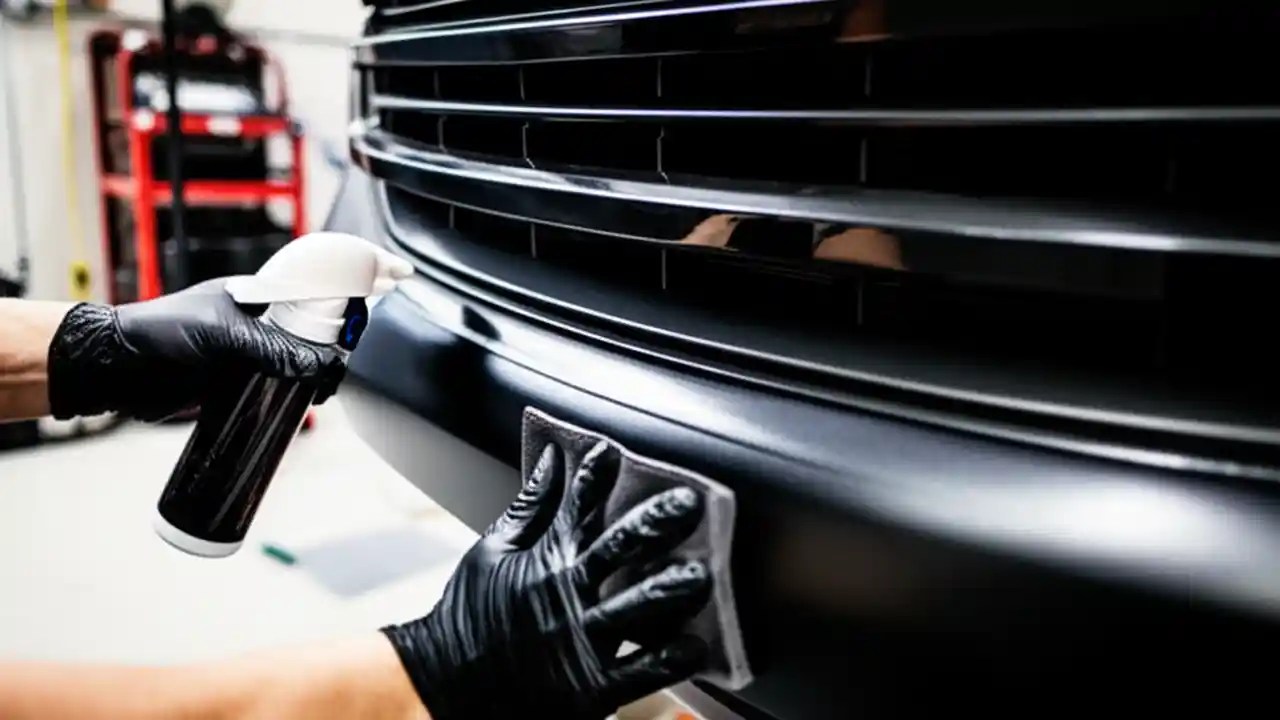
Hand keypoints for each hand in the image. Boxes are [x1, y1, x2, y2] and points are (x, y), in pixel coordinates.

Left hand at [47, 278, 344, 420]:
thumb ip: (270, 349)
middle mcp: (256, 324)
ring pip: (294, 366)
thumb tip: (317, 366)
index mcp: (255, 296)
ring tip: (318, 397)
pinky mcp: (235, 385)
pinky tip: (297, 412)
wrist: (113, 369)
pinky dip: (288, 402)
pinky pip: (272, 392)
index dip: (336, 311)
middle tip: (332, 377)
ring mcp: (246, 355)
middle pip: (309, 336)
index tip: (352, 333)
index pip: (309, 296)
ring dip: (310, 381)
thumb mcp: (219, 335)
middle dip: (328, 354)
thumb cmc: (155, 335)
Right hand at [383, 441, 711, 719]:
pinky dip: (667, 660)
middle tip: (687, 505)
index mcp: (546, 559)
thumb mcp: (490, 552)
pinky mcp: (587, 687)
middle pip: (619, 548)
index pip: (577, 506)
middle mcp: (565, 593)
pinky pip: (637, 672)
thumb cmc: (468, 617)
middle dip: (656, 522)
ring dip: (671, 590)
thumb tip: (551, 458)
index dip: (597, 475)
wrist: (443, 685)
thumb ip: (529, 506)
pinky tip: (693, 648)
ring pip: (635, 608)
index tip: (616, 451)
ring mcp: (578, 640)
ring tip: (700, 576)